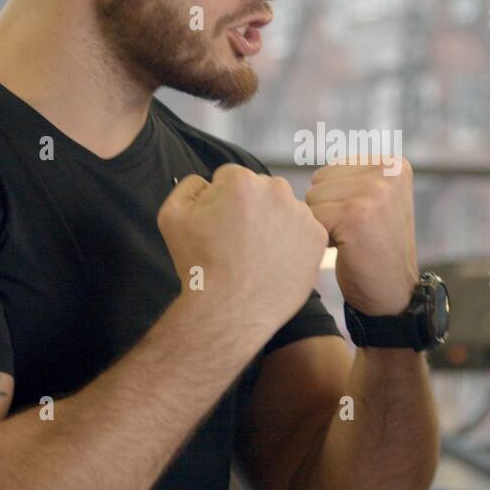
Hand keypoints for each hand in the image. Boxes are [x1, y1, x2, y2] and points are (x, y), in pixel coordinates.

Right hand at [157, 164, 328, 334]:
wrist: (229, 310)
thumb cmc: (200, 267)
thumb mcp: (172, 216)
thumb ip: (190, 186)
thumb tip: (208, 182)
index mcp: (242, 181)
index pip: (230, 178)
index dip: (221, 201)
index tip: (219, 224)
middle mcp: (276, 190)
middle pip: (261, 190)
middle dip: (250, 208)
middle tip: (238, 241)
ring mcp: (301, 214)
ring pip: (283, 209)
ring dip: (273, 223)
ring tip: (256, 254)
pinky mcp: (317, 237)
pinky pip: (302, 230)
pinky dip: (292, 242)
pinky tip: (274, 260)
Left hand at [304, 156, 419, 315]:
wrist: (392, 294)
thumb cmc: (374, 250)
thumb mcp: (374, 201)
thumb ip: (352, 177)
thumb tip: (304, 151)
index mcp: (394, 164)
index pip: (331, 170)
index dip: (336, 202)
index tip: (363, 222)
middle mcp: (389, 171)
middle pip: (320, 181)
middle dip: (328, 211)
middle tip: (356, 234)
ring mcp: (375, 192)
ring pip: (313, 198)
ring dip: (324, 224)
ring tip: (352, 240)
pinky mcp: (357, 214)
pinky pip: (313, 217)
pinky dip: (321, 238)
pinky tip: (347, 249)